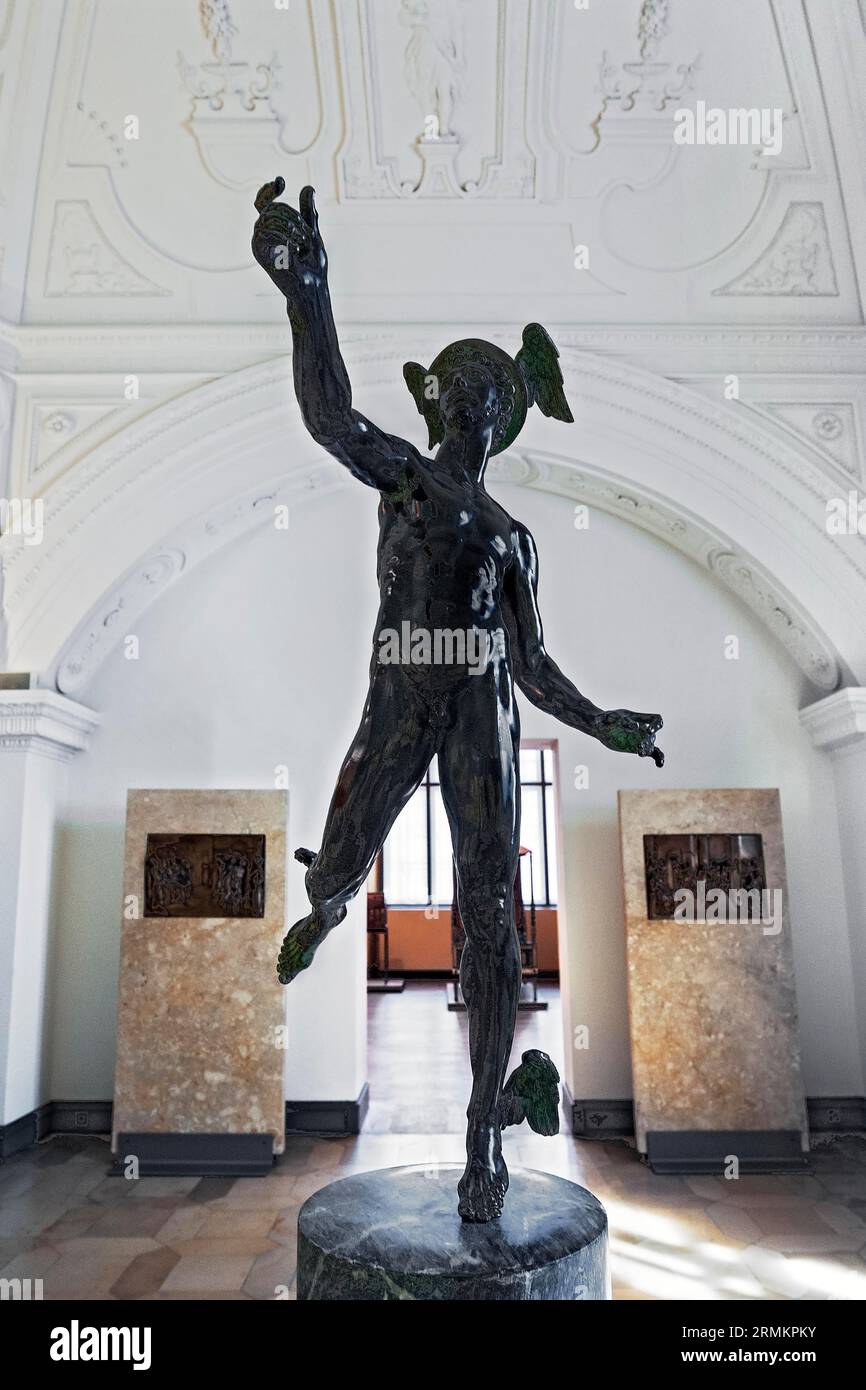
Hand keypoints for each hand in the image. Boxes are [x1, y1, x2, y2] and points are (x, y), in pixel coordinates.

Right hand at [251, 178, 326, 298]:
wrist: (312, 287)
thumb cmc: (313, 266)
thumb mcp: (313, 233)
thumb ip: (309, 214)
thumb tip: (308, 188)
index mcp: (274, 229)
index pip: (263, 203)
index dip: (268, 190)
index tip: (280, 182)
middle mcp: (263, 234)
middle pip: (273, 208)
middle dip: (293, 217)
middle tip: (307, 236)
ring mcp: (260, 243)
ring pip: (268, 216)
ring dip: (290, 226)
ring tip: (302, 242)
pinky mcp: (259, 253)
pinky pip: (263, 230)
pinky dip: (283, 234)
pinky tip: (293, 246)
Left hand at [597, 709, 663, 766]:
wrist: (601, 726)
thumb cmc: (606, 719)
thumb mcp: (606, 717)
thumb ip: (611, 719)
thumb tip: (622, 724)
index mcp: (638, 718)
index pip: (655, 719)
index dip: (656, 725)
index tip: (648, 731)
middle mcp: (643, 728)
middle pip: (651, 734)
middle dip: (647, 740)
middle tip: (641, 744)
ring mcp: (642, 738)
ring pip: (650, 744)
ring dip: (646, 749)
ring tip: (640, 753)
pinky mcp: (638, 748)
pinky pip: (652, 753)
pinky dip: (658, 758)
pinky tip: (659, 764)